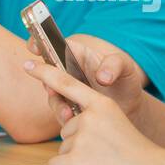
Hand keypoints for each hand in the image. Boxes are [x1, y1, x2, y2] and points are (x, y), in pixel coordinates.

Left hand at [22, 57, 164, 164]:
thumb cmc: (139, 154)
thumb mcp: (117, 123)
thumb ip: (94, 120)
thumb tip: (69, 128)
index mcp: (101, 104)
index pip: (67, 83)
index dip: (45, 73)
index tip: (27, 65)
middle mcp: (88, 116)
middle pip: (66, 129)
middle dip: (78, 145)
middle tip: (104, 154)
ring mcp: (81, 137)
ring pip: (62, 150)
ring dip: (76, 161)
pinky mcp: (75, 159)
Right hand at [25, 36, 146, 125]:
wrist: (130, 108)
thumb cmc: (126, 81)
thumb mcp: (126, 68)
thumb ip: (115, 65)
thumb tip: (101, 77)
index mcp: (79, 55)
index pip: (57, 45)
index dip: (42, 43)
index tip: (34, 47)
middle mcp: (69, 72)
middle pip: (49, 72)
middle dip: (46, 80)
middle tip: (51, 89)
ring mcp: (67, 91)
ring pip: (53, 95)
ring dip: (57, 104)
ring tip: (68, 113)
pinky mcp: (70, 108)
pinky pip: (60, 112)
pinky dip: (64, 118)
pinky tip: (73, 122)